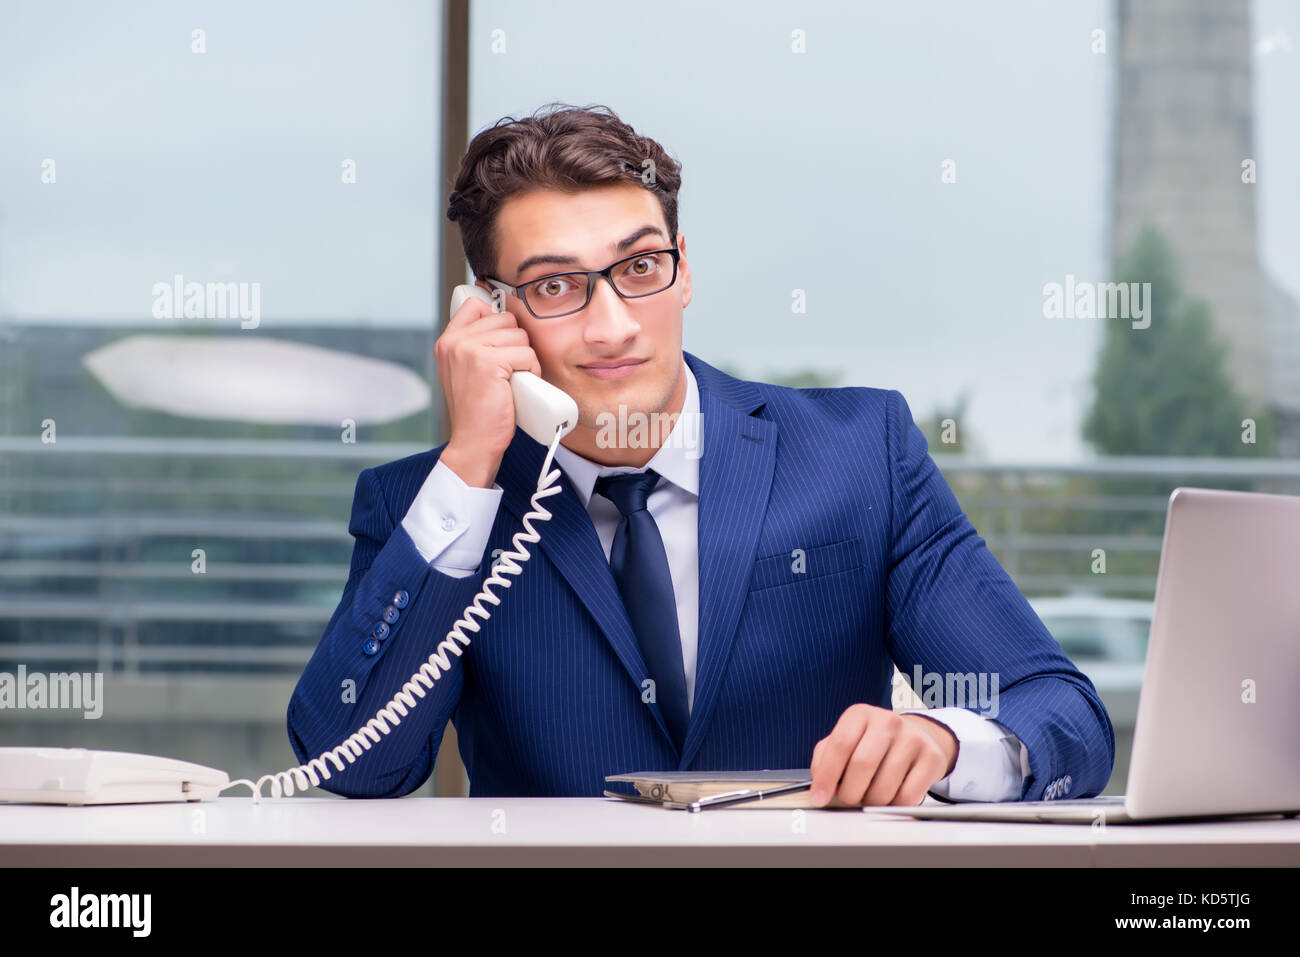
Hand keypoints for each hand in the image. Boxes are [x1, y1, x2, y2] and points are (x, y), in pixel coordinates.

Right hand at [434, 283, 542, 487]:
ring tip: (513, 380)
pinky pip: (527, 354)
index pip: (477, 304)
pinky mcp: (487, 362)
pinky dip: (532, 371)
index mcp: (448, 341)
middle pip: (506, 319)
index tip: (502, 344)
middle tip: (509, 370)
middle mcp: (454, 341)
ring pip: (519, 335)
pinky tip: (520, 387)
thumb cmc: (478, 411)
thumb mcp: (466, 371)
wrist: (474, 443)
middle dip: (516, 343)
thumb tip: (503, 317)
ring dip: (525, 358)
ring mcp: (468, 349)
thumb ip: (476, 344)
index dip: (497, 319)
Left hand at [809, 704, 957, 806]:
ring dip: (871, 801)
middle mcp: (888, 721)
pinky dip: (893, 805)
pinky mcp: (932, 758)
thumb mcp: (846, 740)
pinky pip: (907, 797)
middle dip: (850, 792)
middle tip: (849, 798)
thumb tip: (819, 786)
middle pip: (862, 765)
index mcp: (860, 714)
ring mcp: (912, 738)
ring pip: (884, 786)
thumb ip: (825, 758)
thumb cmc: (873, 743)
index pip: (840, 745)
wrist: (917, 737)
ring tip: (870, 794)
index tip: (819, 797)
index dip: (826, 776)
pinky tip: (891, 796)